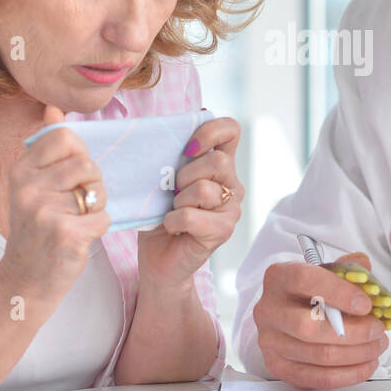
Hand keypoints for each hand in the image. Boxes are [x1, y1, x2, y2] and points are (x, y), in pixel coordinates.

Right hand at [0, 104, 110, 303]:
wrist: (25, 279)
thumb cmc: (37, 229)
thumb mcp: (32, 186)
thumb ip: (47, 149)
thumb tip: (54, 108)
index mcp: (21, 170)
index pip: (65, 137)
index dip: (80, 154)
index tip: (71, 176)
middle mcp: (28, 186)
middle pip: (87, 164)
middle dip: (93, 185)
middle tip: (77, 205)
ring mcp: (44, 210)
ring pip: (98, 190)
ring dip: (97, 206)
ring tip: (77, 219)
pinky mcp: (64, 232)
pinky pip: (103, 217)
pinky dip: (99, 228)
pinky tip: (79, 238)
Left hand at [137, 116, 244, 290]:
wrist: (159, 260)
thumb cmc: (159, 216)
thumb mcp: (164, 180)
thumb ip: (172, 158)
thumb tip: (161, 134)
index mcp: (219, 166)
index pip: (231, 130)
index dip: (210, 131)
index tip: (188, 149)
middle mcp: (232, 184)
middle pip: (218, 161)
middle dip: (186, 174)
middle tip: (173, 191)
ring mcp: (231, 209)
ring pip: (204, 189)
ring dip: (178, 201)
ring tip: (173, 211)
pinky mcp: (223, 231)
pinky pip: (190, 216)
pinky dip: (172, 221)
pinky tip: (171, 228)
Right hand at [253, 252, 388, 388]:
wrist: (285, 311)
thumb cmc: (310, 291)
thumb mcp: (326, 272)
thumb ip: (347, 269)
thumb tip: (366, 270)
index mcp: (279, 278)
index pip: (304, 281)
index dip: (339, 293)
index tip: (366, 304)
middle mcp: (268, 310)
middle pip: (309, 327)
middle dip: (354, 332)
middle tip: (378, 330)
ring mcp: (270, 341)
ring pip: (318, 356)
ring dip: (357, 354)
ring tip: (377, 346)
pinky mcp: (278, 366)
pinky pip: (317, 378)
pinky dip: (348, 374)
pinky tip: (365, 364)